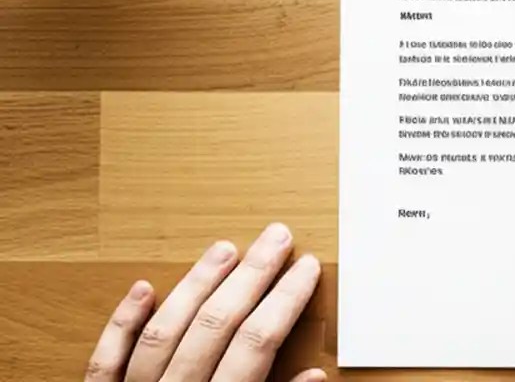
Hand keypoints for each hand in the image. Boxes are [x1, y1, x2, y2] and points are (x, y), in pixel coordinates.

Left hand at [85, 223, 324, 381]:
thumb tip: (316, 375)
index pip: (258, 343)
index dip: (285, 301)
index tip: (306, 267)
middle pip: (216, 326)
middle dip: (252, 276)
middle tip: (276, 237)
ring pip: (165, 332)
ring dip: (196, 285)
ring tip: (224, 248)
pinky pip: (106, 360)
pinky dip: (121, 324)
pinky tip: (142, 287)